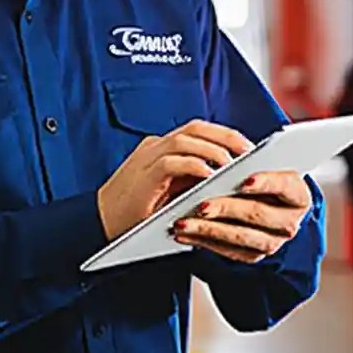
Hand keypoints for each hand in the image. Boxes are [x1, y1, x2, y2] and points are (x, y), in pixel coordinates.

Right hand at [97, 121, 255, 241]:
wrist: (102, 223)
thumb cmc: (139, 212)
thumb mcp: (172, 191)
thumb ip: (193, 180)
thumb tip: (229, 178)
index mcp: (162, 148)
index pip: (198, 130)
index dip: (225, 135)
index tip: (249, 148)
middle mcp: (155, 147)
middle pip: (195, 128)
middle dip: (226, 137)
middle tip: (250, 151)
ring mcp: (147, 158)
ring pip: (185, 140)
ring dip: (213, 150)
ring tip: (234, 164)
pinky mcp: (143, 175)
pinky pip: (171, 162)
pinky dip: (194, 166)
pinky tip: (211, 174)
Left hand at [171, 170, 311, 262]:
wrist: (264, 205)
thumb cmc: (258, 179)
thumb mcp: (259, 168)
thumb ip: (246, 166)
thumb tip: (221, 165)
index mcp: (298, 194)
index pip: (285, 186)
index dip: (266, 182)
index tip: (244, 180)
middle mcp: (290, 222)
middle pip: (257, 213)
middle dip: (226, 208)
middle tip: (200, 204)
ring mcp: (273, 241)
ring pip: (240, 236)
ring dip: (207, 229)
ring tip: (182, 222)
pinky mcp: (254, 255)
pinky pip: (227, 250)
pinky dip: (202, 241)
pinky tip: (183, 233)